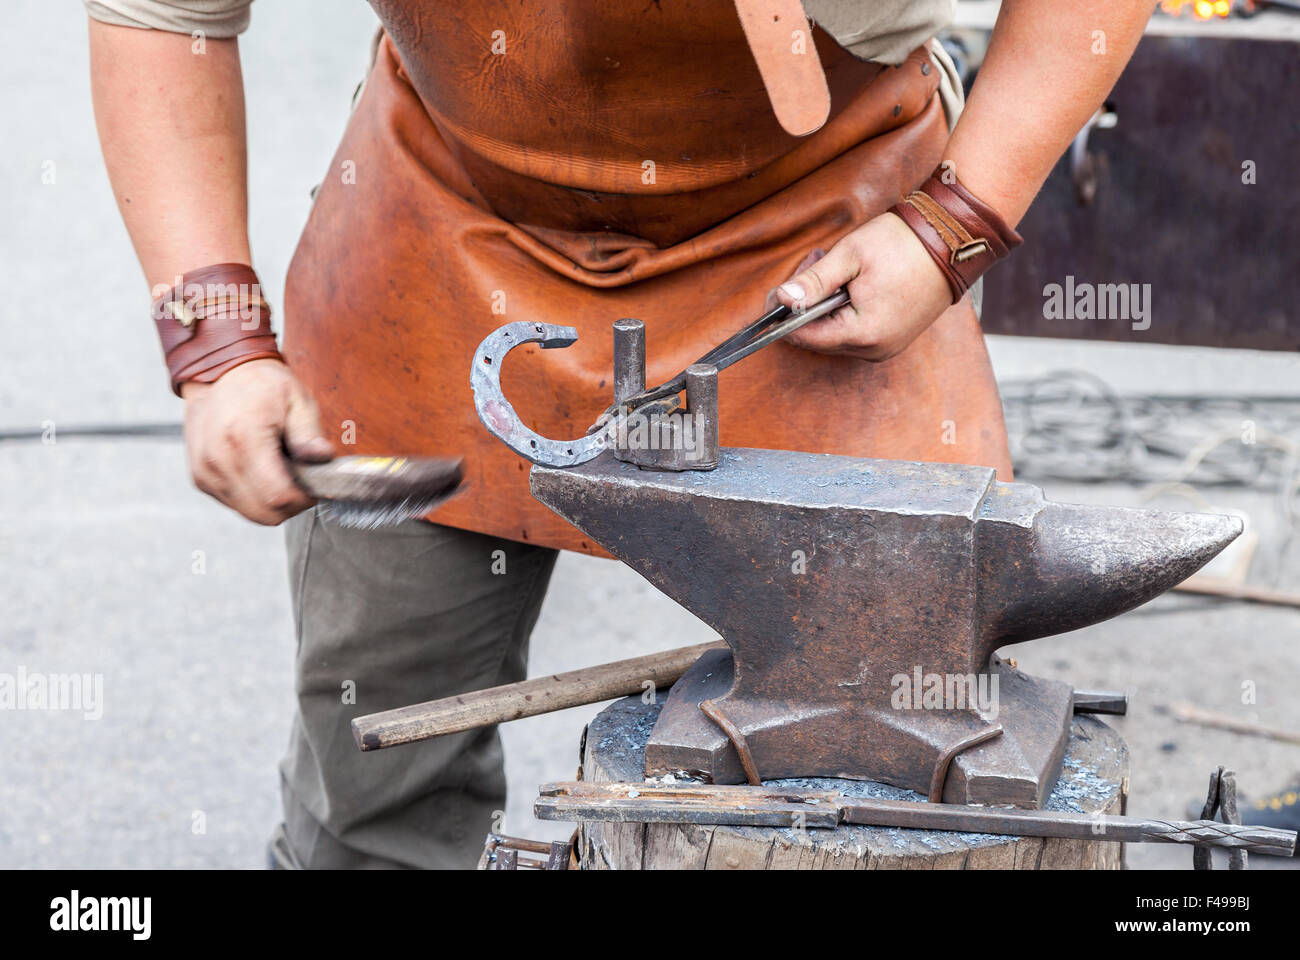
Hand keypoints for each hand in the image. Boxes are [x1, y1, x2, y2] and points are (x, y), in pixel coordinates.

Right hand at [181, 359, 334, 524]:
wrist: (219, 373)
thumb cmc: (261, 385)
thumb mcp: (296, 400)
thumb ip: (309, 434)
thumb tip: (324, 458)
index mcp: (244, 439)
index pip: (278, 496)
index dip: (304, 500)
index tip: (315, 488)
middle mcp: (218, 460)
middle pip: (265, 513)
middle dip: (290, 505)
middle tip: (302, 482)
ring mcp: (205, 472)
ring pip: (250, 513)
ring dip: (271, 502)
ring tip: (280, 471)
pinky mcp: (200, 478)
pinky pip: (235, 504)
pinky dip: (253, 496)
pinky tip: (260, 471)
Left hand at [772, 212, 952, 361]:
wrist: (954, 240)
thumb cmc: (905, 244)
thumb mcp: (850, 256)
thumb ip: (813, 282)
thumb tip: (782, 299)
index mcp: (864, 334)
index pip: (805, 337)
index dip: (784, 315)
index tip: (776, 290)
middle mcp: (874, 349)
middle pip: (817, 337)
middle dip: (806, 305)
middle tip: (812, 264)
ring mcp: (886, 347)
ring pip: (834, 334)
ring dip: (824, 305)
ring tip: (833, 268)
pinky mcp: (892, 339)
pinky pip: (854, 332)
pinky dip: (843, 310)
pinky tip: (848, 282)